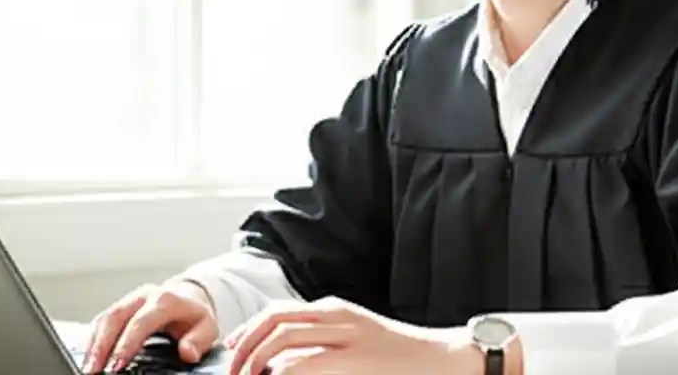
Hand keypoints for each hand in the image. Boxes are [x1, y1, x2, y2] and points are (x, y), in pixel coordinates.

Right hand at [82, 279, 218, 372]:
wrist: (187, 297)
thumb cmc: (194, 316)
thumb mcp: (207, 327)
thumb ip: (199, 340)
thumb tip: (187, 352)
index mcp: (165, 300)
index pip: (140, 322)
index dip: (126, 344)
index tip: (116, 365)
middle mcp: (144, 296)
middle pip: (115, 317)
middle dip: (101, 345)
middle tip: (93, 370)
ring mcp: (129, 299)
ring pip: (105, 318)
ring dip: (93, 343)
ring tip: (88, 367)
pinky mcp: (120, 306)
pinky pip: (102, 320)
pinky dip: (93, 338)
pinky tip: (88, 355)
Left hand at [223, 296, 520, 374]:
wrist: (444, 359)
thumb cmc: (399, 357)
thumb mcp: (358, 340)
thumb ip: (324, 343)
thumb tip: (282, 364)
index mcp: (334, 309)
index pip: (278, 312)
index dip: (248, 331)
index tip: (232, 351)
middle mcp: (337, 317)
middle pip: (273, 320)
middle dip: (244, 345)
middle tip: (233, 371)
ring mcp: (345, 338)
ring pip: (283, 341)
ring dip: (255, 361)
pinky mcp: (353, 363)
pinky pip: (305, 367)